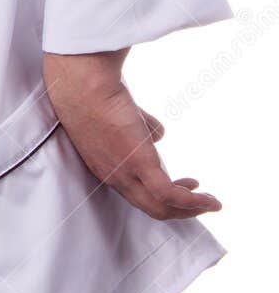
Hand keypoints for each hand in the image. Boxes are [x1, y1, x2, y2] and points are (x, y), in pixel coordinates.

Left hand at [43, 49, 220, 220]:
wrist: (81, 83)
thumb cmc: (93, 92)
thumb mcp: (119, 115)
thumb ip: (139, 126)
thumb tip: (156, 134)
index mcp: (104, 165)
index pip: (134, 191)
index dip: (159, 193)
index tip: (181, 183)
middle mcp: (112, 175)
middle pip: (148, 206)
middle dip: (178, 208)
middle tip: (200, 201)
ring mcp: (123, 172)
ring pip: (159, 207)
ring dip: (189, 209)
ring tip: (212, 203)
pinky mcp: (138, 163)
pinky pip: (168, 194)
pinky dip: (192, 203)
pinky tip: (210, 200)